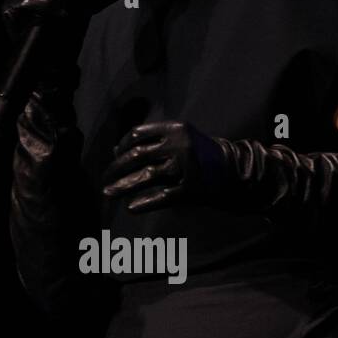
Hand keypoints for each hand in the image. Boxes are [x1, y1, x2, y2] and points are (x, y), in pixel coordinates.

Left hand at [101, 120, 230, 212]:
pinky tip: (131, 208)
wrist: (233, 170)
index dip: (121, 146)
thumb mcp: (179, 139)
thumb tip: (115, 150)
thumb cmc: (199, 154)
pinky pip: (162, 197)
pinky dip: (144, 203)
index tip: (115, 156)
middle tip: (104, 178)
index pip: (138, 134)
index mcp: (175, 129)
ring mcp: (186, 168)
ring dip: (123, 186)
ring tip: (108, 193)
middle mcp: (179, 146)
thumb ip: (152, 142)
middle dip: (116, 168)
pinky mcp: (192, 190)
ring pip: (146, 176)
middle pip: (137, 155)